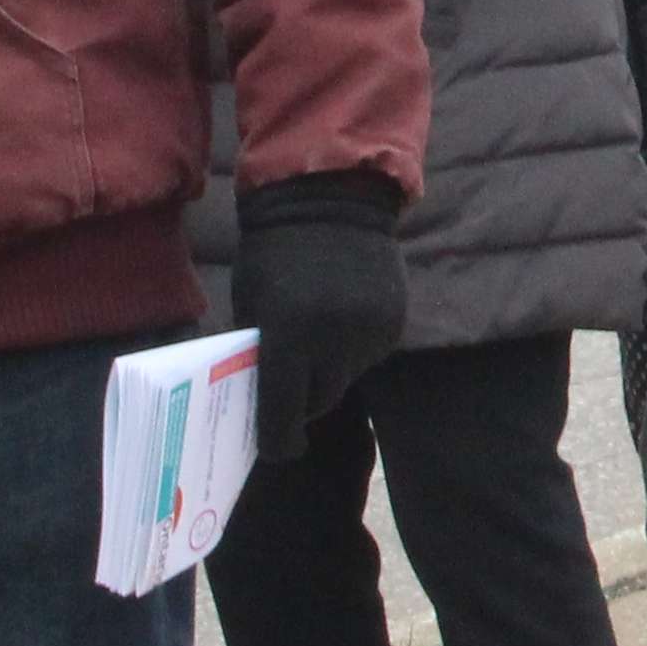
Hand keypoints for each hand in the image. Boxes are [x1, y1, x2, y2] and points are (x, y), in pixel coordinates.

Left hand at [231, 172, 408, 460]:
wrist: (331, 198)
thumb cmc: (274, 254)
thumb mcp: (252, 305)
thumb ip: (260, 353)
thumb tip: (263, 400)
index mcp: (289, 336)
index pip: (283, 417)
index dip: (277, 441)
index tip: (274, 446)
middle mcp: (334, 341)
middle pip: (319, 402)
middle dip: (302, 400)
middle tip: (289, 384)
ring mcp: (369, 332)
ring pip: (346, 379)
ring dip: (329, 370)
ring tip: (317, 335)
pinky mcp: (394, 323)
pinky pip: (368, 355)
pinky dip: (352, 348)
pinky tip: (342, 316)